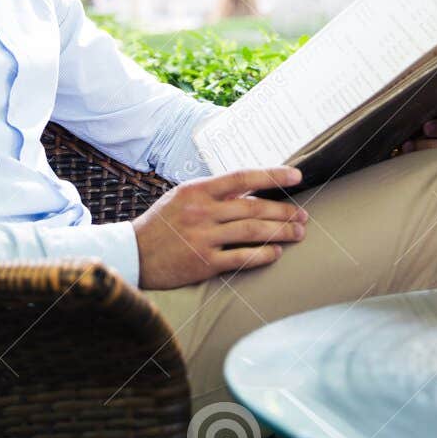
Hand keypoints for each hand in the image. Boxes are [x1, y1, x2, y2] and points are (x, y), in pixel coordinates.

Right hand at [133, 167, 307, 289]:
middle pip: (254, 207)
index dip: (272, 175)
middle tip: (302, 215)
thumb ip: (212, 193)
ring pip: (253, 231)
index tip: (296, 176)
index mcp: (197, 190)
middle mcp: (202, 211)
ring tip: (297, 233)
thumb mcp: (181, 197)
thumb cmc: (161, 224)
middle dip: (284, 211)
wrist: (133, 253)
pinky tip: (276, 253)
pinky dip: (263, 254)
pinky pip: (242, 257)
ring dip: (281, 232)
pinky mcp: (203, 262)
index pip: (242, 177)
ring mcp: (203, 237)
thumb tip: (249, 189)